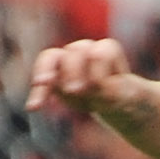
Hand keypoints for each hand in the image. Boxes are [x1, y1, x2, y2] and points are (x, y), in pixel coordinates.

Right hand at [27, 37, 142, 120]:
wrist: (116, 105)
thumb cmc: (123, 97)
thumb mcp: (126, 96)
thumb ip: (112, 90)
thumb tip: (97, 88)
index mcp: (107, 51)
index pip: (102, 52)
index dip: (98, 64)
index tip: (98, 84)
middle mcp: (85, 52)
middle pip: (75, 51)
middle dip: (73, 70)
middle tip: (75, 91)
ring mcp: (66, 63)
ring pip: (51, 57)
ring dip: (49, 73)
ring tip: (43, 86)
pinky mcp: (54, 79)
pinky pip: (40, 81)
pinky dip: (38, 93)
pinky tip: (33, 107)